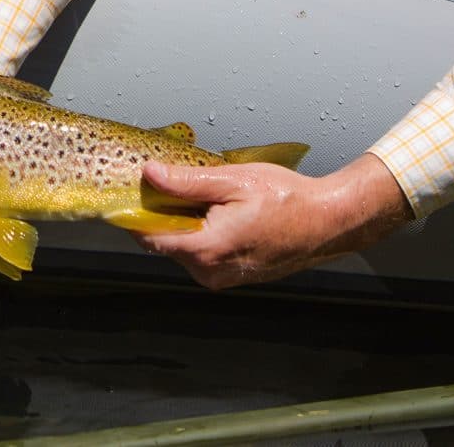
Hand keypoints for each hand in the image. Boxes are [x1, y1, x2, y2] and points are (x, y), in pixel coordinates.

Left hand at [133, 152, 411, 289]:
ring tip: (202, 195)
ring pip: (183, 248)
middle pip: (164, 242)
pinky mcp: (232, 276)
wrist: (327, 223)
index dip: (134, 214)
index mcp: (206, 249)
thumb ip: (186, 182)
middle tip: (167, 182)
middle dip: (161, 214)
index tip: (126, 192)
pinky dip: (200, 232)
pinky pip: (202, 254)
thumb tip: (150, 175)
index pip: (149, 237)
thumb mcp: (232, 180)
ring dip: (183, 222)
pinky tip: (216, 211)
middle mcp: (210, 272)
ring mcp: (222, 277)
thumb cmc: (287, 201)